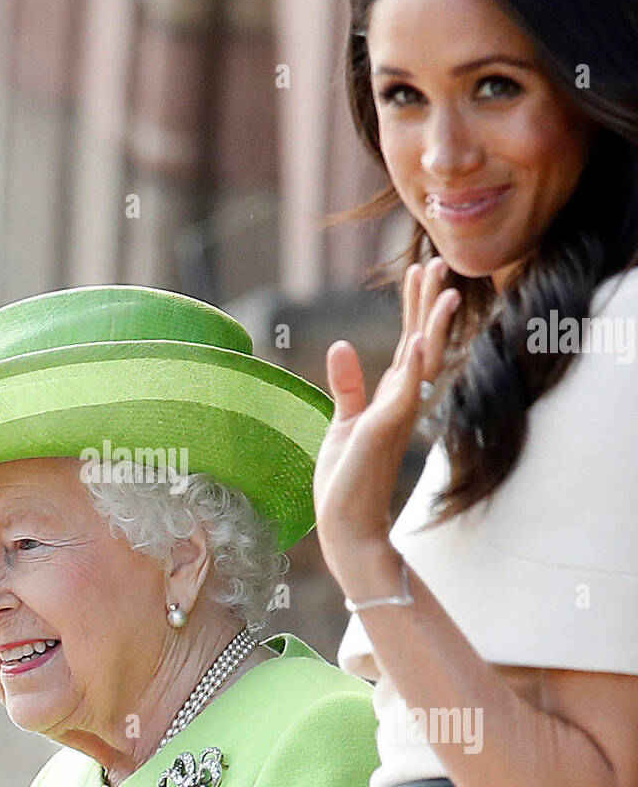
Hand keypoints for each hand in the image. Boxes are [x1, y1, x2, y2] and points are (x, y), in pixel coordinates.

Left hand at [313, 257, 460, 588]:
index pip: (410, 342)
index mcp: (392, 399)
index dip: (415, 307)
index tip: (420, 271)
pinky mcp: (382, 432)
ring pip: (420, 362)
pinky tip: (417, 341)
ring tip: (444, 290)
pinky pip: (402, 395)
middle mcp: (401, 404)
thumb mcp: (342, 423)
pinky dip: (411, 368)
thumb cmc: (346, 480)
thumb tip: (343, 345)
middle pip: (421, 342)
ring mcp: (395, 417)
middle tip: (438, 262)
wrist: (345, 525)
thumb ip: (347, 385)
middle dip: (428, 303)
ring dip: (431, 326)